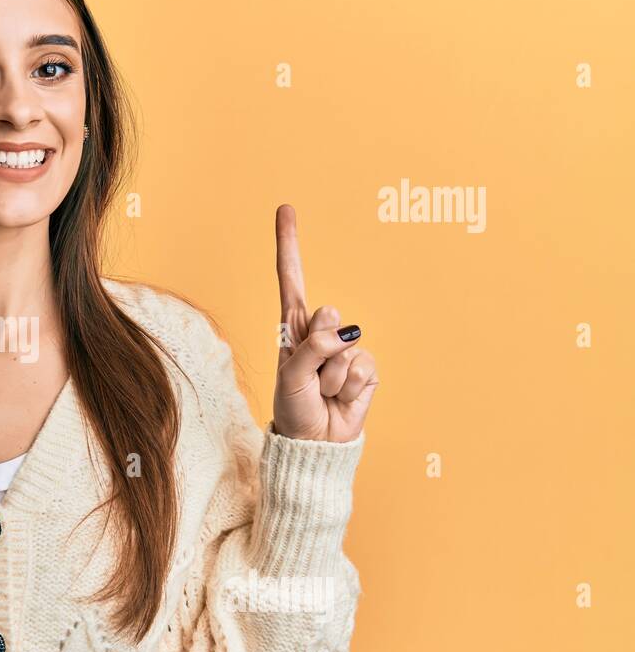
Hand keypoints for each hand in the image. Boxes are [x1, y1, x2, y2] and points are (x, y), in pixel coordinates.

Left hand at [272, 204, 378, 442]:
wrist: (315, 443)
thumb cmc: (293, 409)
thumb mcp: (290, 377)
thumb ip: (312, 348)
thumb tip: (344, 332)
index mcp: (292, 328)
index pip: (291, 279)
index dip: (289, 244)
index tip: (285, 208)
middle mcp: (319, 333)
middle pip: (326, 316)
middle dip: (317, 348)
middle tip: (310, 376)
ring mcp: (344, 350)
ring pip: (345, 347)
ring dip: (330, 377)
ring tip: (321, 392)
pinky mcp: (366, 368)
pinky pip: (363, 365)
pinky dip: (350, 386)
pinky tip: (341, 397)